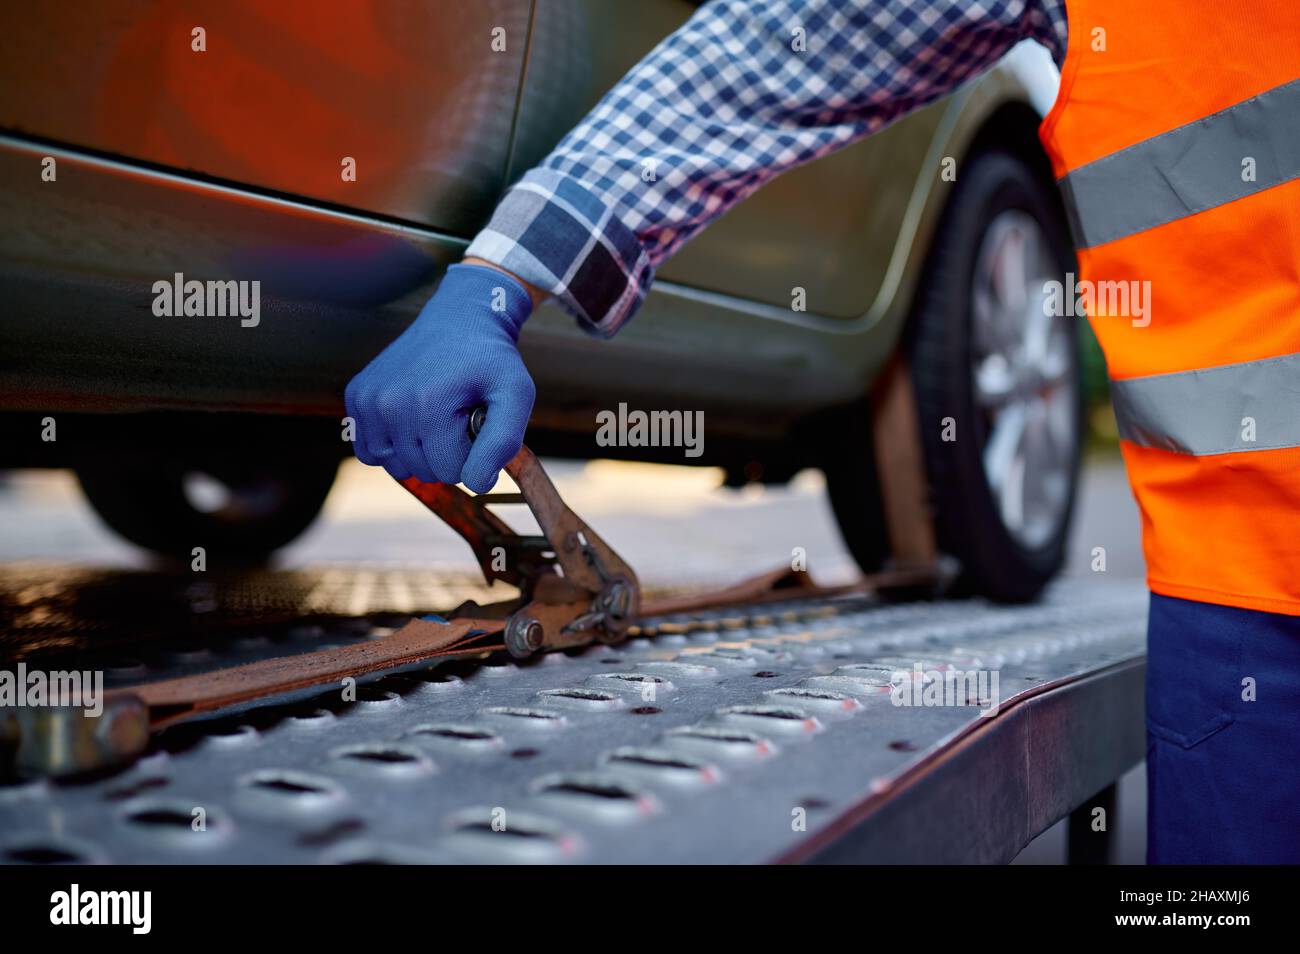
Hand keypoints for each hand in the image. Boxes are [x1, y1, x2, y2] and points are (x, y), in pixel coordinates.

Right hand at [345, 263, 535, 491]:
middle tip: (458, 412)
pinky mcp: (356, 396)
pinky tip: (412, 418)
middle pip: (424, 471)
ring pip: (397, 466)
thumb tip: (477, 484)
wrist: (459, 318)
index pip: (451, 471)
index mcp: (428, 406)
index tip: (477, 418)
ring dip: (420, 450)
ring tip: (436, 414)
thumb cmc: (492, 361)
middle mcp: (389, 404)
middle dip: (447, 451)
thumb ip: (503, 443)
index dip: (473, 452)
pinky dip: (392, 444)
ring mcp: (367, 400)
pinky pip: (370, 452)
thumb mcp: (516, 394)